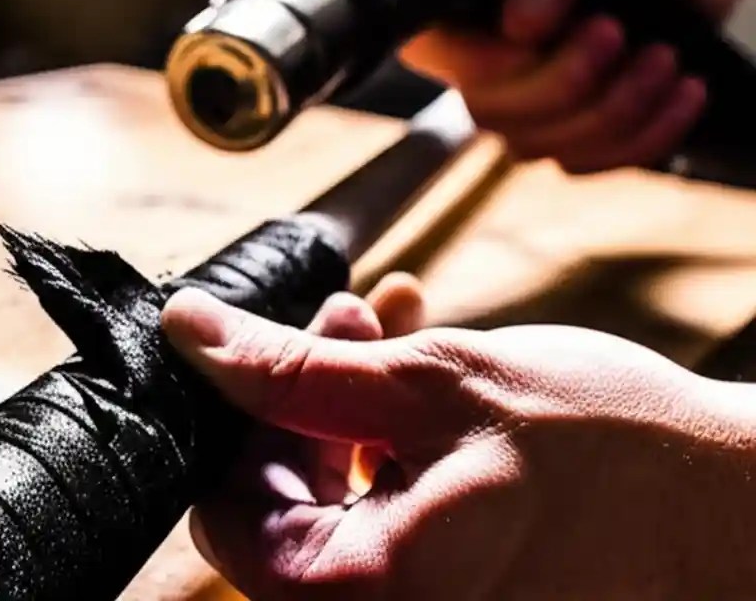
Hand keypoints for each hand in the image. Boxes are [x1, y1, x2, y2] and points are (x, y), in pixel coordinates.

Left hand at [162, 279, 755, 599]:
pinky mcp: (458, 591)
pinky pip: (391, 518)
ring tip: (383, 322)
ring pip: (336, 500)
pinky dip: (388, 441)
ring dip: (343, 402)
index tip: (271, 355)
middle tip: (341, 315)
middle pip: (281, 506)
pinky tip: (415, 369)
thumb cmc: (611, 452)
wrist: (742, 507)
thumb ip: (293, 368)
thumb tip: (189, 332)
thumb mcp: (433, 384)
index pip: (226, 520)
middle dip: (299, 396)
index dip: (238, 426)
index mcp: (364, 595)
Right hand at [400, 0, 755, 172]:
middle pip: (494, 113)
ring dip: (616, 111)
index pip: (448, 59)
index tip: (584, 27)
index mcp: (452, 5)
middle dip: (571, 85)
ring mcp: (517, 102)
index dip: (502, 63)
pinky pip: (585, 163)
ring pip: (540, 147)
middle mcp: (472, 59)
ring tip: (667, 57)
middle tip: (623, 34)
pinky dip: (644, 137)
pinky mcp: (565, 130)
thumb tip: (521, 27)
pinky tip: (685, 92)